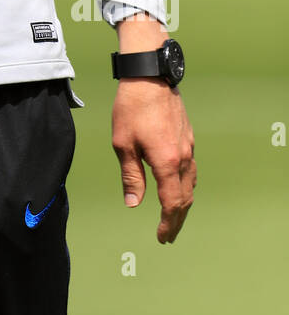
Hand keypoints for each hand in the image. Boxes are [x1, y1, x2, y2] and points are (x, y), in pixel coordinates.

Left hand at [112, 77, 195, 242]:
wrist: (149, 77)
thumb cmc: (131, 109)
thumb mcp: (123, 144)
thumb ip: (131, 176)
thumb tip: (133, 204)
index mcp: (166, 162)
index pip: (171, 203)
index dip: (167, 223)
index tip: (162, 237)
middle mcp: (182, 157)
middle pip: (185, 198)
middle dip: (177, 219)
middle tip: (169, 235)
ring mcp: (188, 147)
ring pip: (191, 184)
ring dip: (183, 203)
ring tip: (174, 216)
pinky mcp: (188, 137)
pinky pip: (191, 169)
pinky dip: (186, 185)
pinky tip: (179, 186)